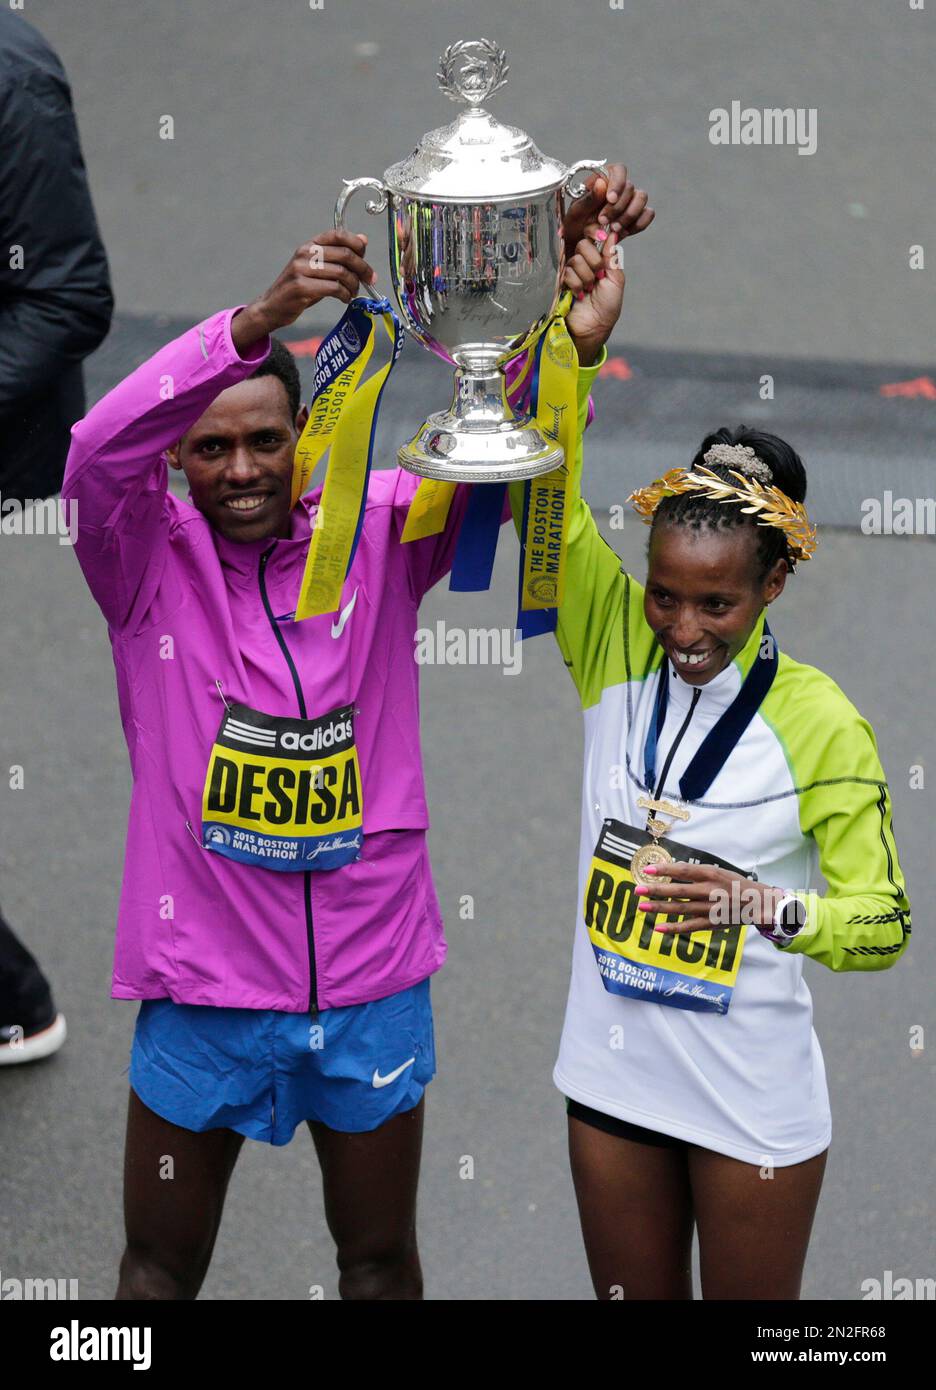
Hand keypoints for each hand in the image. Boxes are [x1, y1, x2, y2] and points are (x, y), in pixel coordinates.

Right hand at [232, 230, 377, 351]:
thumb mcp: (318, 267)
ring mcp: (302, 270)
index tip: (365, 259)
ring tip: (353, 293)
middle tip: (369, 280)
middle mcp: (305, 253)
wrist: (273, 306)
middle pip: (345, 255)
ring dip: (354, 285)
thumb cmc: (300, 287)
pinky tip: (345, 299)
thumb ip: (338, 255)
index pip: (338, 234)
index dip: (357, 245)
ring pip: (342, 273)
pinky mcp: (302, 288)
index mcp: (310, 244)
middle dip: (362, 268)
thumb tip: (363, 240)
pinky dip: (345, 295)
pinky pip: (333, 288)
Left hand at [562, 164, 654, 262]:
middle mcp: (621, 186)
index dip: (617, 183)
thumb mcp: (576, 212)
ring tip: (613, 229)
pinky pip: (648, 214)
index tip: (610, 199)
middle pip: (630, 188)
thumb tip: (602, 183)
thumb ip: (589, 199)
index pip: (618, 170)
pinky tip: (622, 233)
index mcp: (604, 178)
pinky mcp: (639, 214)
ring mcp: (632, 200)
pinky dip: (638, 224)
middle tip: (603, 222)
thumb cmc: (576, 223)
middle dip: (617, 208)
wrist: (582, 242)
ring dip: (628, 215)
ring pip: (642, 199)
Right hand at [563, 225, 625, 362]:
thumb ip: (612, 256)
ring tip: (589, 290)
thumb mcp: (616, 279)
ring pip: (575, 261)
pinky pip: (567, 273)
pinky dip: (576, 285)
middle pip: (583, 245)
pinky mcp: (562, 281)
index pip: (593, 236)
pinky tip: (580, 294)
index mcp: (599, 258)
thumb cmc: (608, 305)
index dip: (595, 233)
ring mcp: (572, 271)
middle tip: (598, 277)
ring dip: (585, 278)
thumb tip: (613, 233)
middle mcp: (585, 262)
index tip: (601, 236)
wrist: (594, 325)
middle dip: (593, 262)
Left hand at [635, 862, 785, 934]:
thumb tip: (672, 869)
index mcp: (711, 874)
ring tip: (643, 907)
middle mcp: (710, 891)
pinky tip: (659, 928)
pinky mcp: (712, 923)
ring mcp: (711, 908)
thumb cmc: (736, 884)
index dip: (665, 870)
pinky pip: (690, 926)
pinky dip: (674, 928)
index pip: (684, 871)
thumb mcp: (719, 872)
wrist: (760, 903)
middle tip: (638, 889)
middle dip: (657, 890)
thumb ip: (698, 872)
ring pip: (681, 909)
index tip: (647, 869)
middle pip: (679, 891)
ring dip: (660, 908)